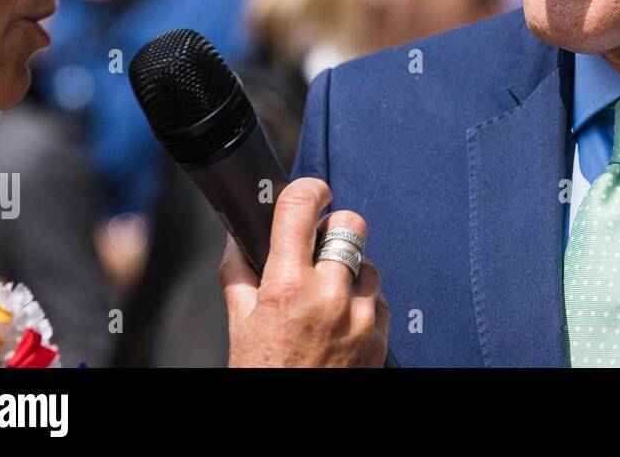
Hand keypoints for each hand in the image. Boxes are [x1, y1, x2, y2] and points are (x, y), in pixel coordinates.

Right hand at [220, 177, 389, 366]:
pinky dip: (364, 304)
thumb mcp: (239, 326)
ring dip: (350, 272)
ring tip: (326, 299)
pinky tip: (341, 323)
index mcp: (287, 287)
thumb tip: (237, 238)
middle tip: (319, 247)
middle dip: (335, 230)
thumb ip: (238, 275)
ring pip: (369, 263)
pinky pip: (380, 299)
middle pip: (350, 225)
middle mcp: (329, 296)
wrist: (292, 431)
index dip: (307, 189)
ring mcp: (361, 316)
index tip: (311, 190)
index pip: (301, 209)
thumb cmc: (262, 375)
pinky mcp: (381, 336)